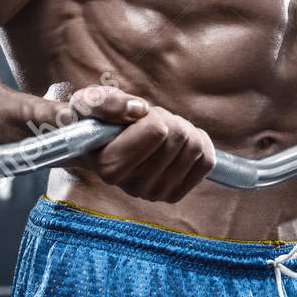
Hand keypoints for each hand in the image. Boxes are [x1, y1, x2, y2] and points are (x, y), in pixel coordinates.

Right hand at [0, 80, 216, 202]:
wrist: (100, 147)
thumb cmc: (94, 121)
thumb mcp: (90, 102)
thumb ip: (106, 103)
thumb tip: (138, 109)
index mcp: (111, 167)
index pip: (159, 131)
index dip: (152, 115)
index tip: (135, 117)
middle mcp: (134, 187)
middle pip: (179, 137)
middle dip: (168, 120)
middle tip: (148, 123)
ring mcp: (155, 194)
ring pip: (195, 149)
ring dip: (182, 130)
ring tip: (158, 133)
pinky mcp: (174, 194)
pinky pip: (206, 163)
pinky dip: (200, 145)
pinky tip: (179, 144)